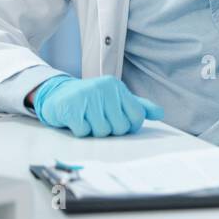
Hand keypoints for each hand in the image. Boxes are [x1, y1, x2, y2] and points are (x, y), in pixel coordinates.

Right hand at [32, 74, 164, 136]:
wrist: (58, 95)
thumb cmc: (91, 101)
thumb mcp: (115, 99)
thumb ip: (137, 106)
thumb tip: (160, 113)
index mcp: (117, 87)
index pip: (137, 116)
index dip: (128, 127)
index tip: (117, 123)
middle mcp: (104, 88)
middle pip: (120, 127)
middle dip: (109, 129)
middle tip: (98, 120)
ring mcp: (87, 96)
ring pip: (102, 131)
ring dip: (94, 131)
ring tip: (87, 119)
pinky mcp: (71, 107)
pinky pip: (84, 131)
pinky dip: (80, 131)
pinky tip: (76, 120)